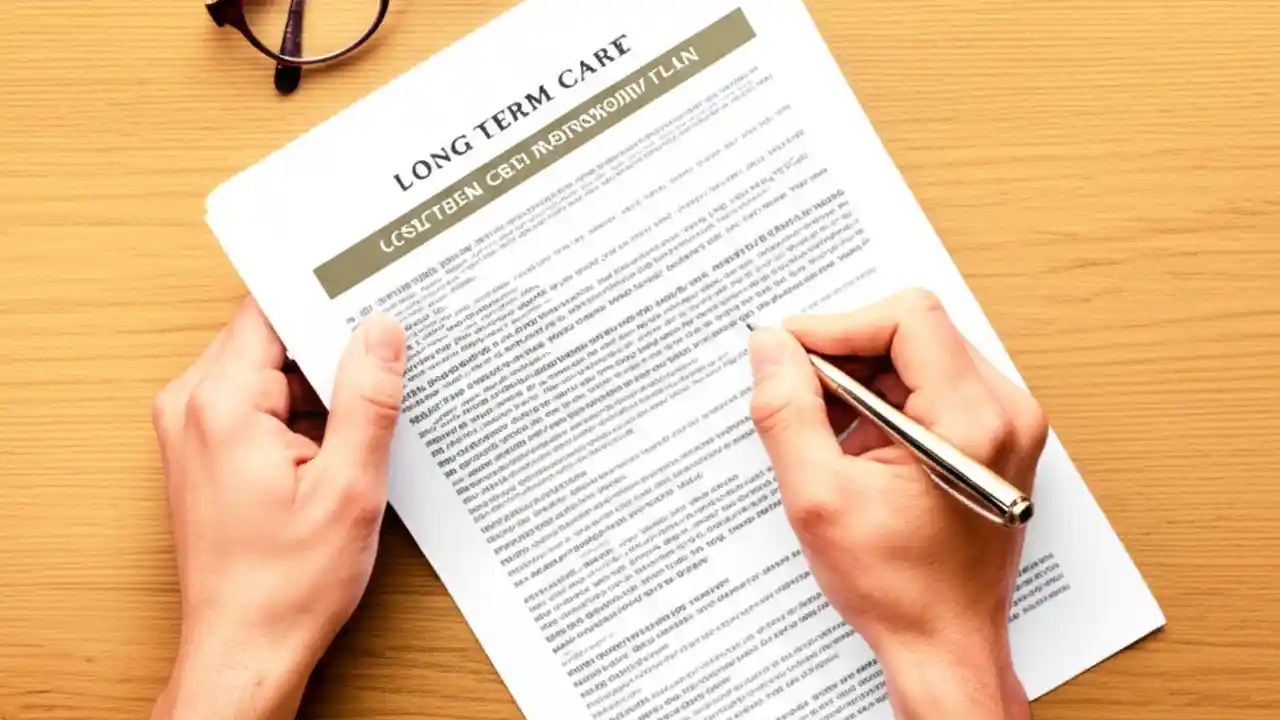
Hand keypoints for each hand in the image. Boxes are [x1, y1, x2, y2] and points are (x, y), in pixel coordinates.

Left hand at [150, 299, 405, 719]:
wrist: (244, 649)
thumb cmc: (287, 585)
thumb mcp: (349, 487)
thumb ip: (367, 399)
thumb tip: (382, 330)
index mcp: (221, 404)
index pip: (270, 308)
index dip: (326, 295)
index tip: (374, 290)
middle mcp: (192, 406)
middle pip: (272, 336)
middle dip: (333, 346)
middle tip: (389, 361)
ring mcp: (194, 429)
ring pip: (271, 369)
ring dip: (321, 386)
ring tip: (366, 418)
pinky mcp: (207, 450)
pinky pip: (261, 402)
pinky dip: (304, 413)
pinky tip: (341, 443)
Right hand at [748, 289, 1047, 719]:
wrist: (945, 645)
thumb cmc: (897, 588)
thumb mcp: (818, 498)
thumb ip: (788, 411)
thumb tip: (770, 346)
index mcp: (973, 422)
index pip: (908, 318)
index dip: (838, 325)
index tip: (789, 351)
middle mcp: (1004, 413)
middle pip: (914, 333)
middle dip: (845, 355)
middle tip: (796, 392)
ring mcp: (1005, 426)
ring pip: (919, 358)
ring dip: (861, 381)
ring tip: (822, 429)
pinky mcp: (993, 440)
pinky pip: (931, 388)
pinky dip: (883, 402)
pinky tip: (850, 444)